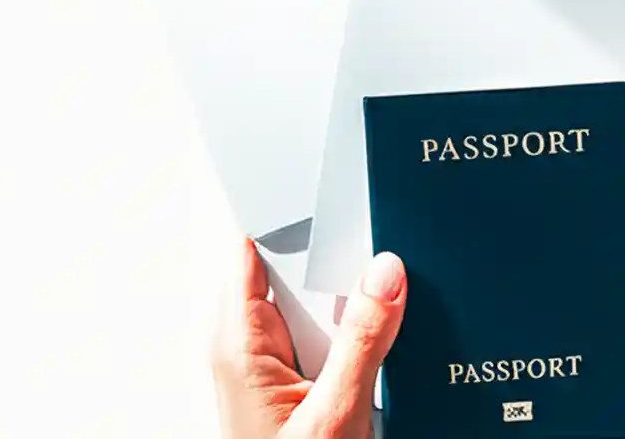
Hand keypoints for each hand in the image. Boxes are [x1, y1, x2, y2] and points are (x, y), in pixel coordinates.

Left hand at [211, 239, 406, 438]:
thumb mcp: (336, 412)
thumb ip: (361, 342)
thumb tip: (385, 274)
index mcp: (240, 346)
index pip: (256, 254)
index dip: (298, 226)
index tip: (345, 213)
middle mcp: (246, 351)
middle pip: (294, 279)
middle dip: (336, 272)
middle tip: (381, 278)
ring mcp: (268, 367)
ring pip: (314, 310)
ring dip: (348, 311)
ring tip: (381, 322)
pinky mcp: (289, 383)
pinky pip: (322, 340)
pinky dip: (350, 338)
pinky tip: (372, 351)